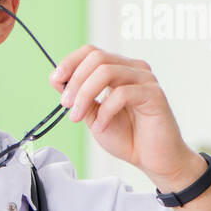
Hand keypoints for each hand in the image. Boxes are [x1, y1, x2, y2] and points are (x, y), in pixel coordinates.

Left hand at [49, 45, 205, 191]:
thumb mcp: (93, 115)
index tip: (56, 80)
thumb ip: (79, 97)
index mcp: (118, 70)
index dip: (70, 62)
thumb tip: (59, 80)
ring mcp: (145, 80)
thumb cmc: (127, 137)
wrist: (151, 159)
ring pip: (106, 72)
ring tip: (78, 116)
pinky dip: (105, 111)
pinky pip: (122, 94)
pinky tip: (102, 126)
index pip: (91, 52)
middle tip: (66, 105)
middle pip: (97, 58)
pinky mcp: (154, 94)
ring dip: (85, 94)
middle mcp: (133, 69)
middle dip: (75, 81)